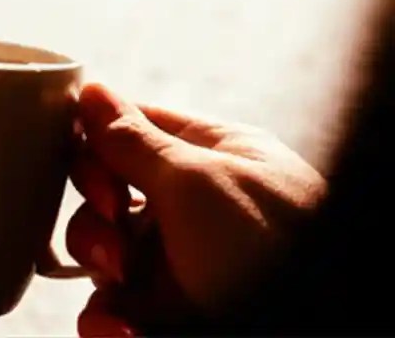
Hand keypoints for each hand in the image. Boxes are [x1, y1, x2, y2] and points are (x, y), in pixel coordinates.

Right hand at [66, 84, 324, 336]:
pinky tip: (117, 326)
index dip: (96, 149)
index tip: (102, 177)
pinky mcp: (171, 312)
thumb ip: (133, 140)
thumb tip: (91, 90)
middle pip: (105, 195)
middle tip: (118, 232)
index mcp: (211, 155)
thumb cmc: (273, 248)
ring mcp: (183, 261)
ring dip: (98, 267)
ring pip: (104, 254)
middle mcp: (193, 207)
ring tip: (122, 286)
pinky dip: (106, 318)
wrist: (312, 329)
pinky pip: (115, 307)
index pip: (130, 130)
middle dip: (95, 217)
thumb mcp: (196, 183)